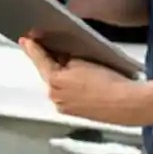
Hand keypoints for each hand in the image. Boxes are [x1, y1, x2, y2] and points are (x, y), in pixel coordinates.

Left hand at [19, 37, 138, 124]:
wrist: (126, 104)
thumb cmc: (109, 82)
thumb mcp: (84, 60)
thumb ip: (66, 57)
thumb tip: (60, 56)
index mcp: (54, 81)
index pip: (40, 59)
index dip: (32, 48)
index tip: (25, 40)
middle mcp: (55, 96)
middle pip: (47, 73)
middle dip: (49, 61)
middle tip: (50, 47)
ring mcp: (64, 106)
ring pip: (57, 85)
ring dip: (61, 74)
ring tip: (74, 65)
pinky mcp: (74, 113)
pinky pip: (66, 94)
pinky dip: (69, 86)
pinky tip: (82, 81)